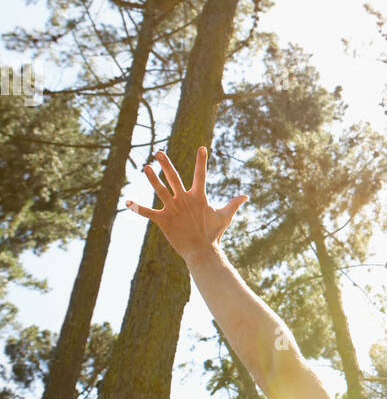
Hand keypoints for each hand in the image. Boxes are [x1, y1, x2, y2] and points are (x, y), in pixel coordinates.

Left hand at [126, 147, 247, 262]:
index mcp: (198, 197)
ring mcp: (172, 209)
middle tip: (158, 153)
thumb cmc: (213, 233)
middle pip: (173, 177)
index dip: (201, 161)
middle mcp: (184, 200)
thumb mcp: (225, 216)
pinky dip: (137, 208)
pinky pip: (148, 212)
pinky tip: (127, 202)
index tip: (201, 147)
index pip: (200, 175)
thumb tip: (247, 196)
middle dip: (165, 164)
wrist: (201, 251)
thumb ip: (234, 204)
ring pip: (160, 190)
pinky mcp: (163, 220)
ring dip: (152, 179)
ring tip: (145, 167)